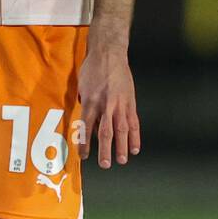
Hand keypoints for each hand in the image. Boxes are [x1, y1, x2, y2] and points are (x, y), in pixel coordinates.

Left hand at [77, 42, 139, 167]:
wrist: (109, 53)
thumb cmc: (92, 69)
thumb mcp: (82, 87)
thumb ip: (85, 107)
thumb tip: (89, 126)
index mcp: (90, 101)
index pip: (86, 127)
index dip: (85, 143)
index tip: (83, 156)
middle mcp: (105, 104)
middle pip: (105, 131)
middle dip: (105, 149)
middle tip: (105, 164)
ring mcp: (119, 104)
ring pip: (121, 129)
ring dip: (122, 146)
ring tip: (122, 160)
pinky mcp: (130, 102)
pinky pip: (133, 122)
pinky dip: (135, 136)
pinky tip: (135, 148)